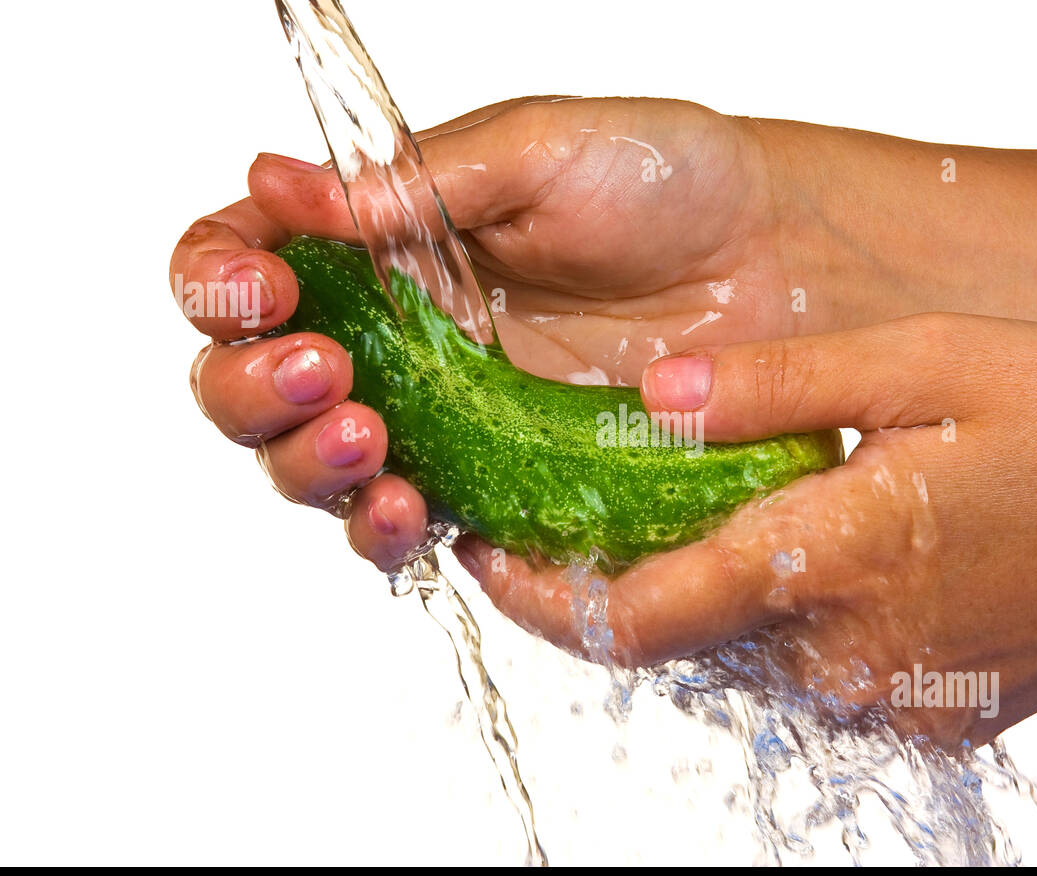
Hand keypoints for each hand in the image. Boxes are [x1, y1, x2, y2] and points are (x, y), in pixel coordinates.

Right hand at [172, 96, 832, 568]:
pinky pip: (414, 526)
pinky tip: (415, 508)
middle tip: (320, 370)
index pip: (248, 267)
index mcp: (378, 244)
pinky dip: (389, 530)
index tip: (258, 289)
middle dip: (256, 390)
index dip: (220, 284)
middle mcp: (393, 339)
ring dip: (311, 469)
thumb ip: (413, 183)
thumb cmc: (667, 182)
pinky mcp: (500, 486)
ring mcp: (443, 422)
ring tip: (370, 439)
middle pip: (256, 388)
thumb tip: (276, 186)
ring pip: (317, 471)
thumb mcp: (540, 149)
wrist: (780, 260)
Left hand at [453, 313, 1036, 745]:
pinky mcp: (916, 717)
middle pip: (668, 641)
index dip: (537, 594)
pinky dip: (770, 619)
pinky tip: (799, 551)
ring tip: (678, 516)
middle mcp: (839, 656)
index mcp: (829, 563)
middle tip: (564, 508)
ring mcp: (880, 699)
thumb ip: (781, 386)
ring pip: (731, 656)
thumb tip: (658, 395)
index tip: (483, 550)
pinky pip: (803, 671)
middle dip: (600, 584)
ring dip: (686, 597)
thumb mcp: (931, 364)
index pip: (632, 617)